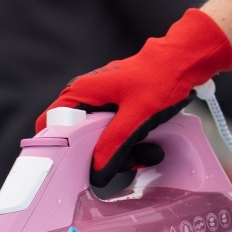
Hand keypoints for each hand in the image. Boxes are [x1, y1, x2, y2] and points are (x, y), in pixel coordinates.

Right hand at [44, 8, 231, 186]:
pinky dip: (128, 142)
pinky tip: (149, 147)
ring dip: (119, 151)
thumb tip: (96, 171)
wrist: (183, 60)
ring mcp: (101, 101)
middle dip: (98, 155)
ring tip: (147, 154)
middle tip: (124, 163)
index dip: (56, 148)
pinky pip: (114, 131)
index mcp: (80, 93)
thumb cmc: (159, 78)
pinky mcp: (116, 106)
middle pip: (76, 136)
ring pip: (98, 137)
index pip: (49, 124)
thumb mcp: (136, 116)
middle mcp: (86, 95)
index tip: (72, 169)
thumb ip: (113, 144)